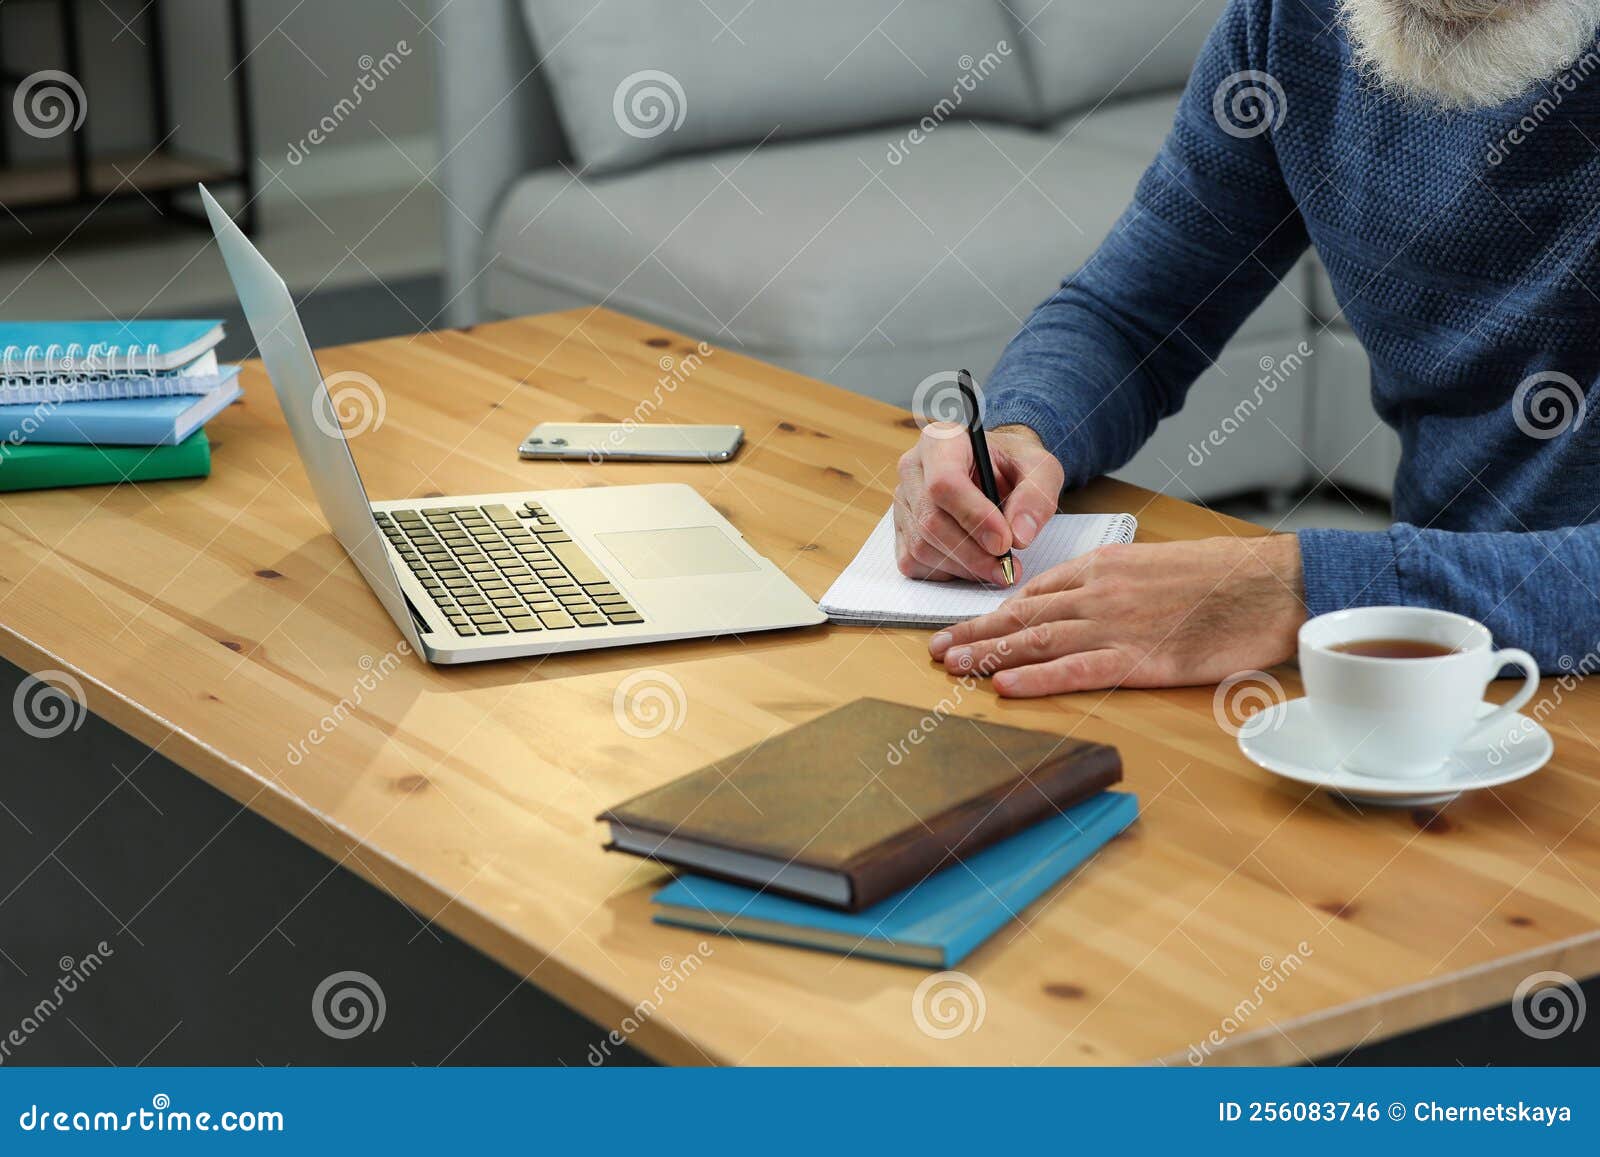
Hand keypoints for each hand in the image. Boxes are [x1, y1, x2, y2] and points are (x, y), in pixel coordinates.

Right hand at [893, 423, 1065, 584]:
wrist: (995, 469)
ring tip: (998, 568)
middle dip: (973, 553)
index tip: (1005, 543)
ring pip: (921, 546)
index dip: (974, 517)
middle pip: (931, 521)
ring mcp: (902, 501)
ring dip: (963, 567)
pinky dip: (947, 573)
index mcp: (942, 441)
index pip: (944, 482)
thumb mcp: (1040, 468)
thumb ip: (1036, 496)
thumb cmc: (1013, 464)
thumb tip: (1019, 537)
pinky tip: (973, 564)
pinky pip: (914, 562)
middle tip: (1008, 568)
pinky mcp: (900, 530)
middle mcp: (912, 469)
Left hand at [928, 535, 1305, 695]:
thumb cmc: (1228, 576)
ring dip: (989, 655)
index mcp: (1106, 565)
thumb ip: (1120, 581)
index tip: (969, 625)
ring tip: (953, 667)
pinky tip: (1005, 686)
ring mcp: (1117, 624)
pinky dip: (1036, 678)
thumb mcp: (1161, 564)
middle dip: (976, 633)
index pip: (1036, 591)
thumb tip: (1093, 601)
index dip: (997, 611)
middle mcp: (1100, 591)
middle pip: (1024, 615)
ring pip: (1037, 640)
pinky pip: (1076, 669)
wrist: (1274, 583)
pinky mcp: (1140, 658)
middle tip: (937, 650)